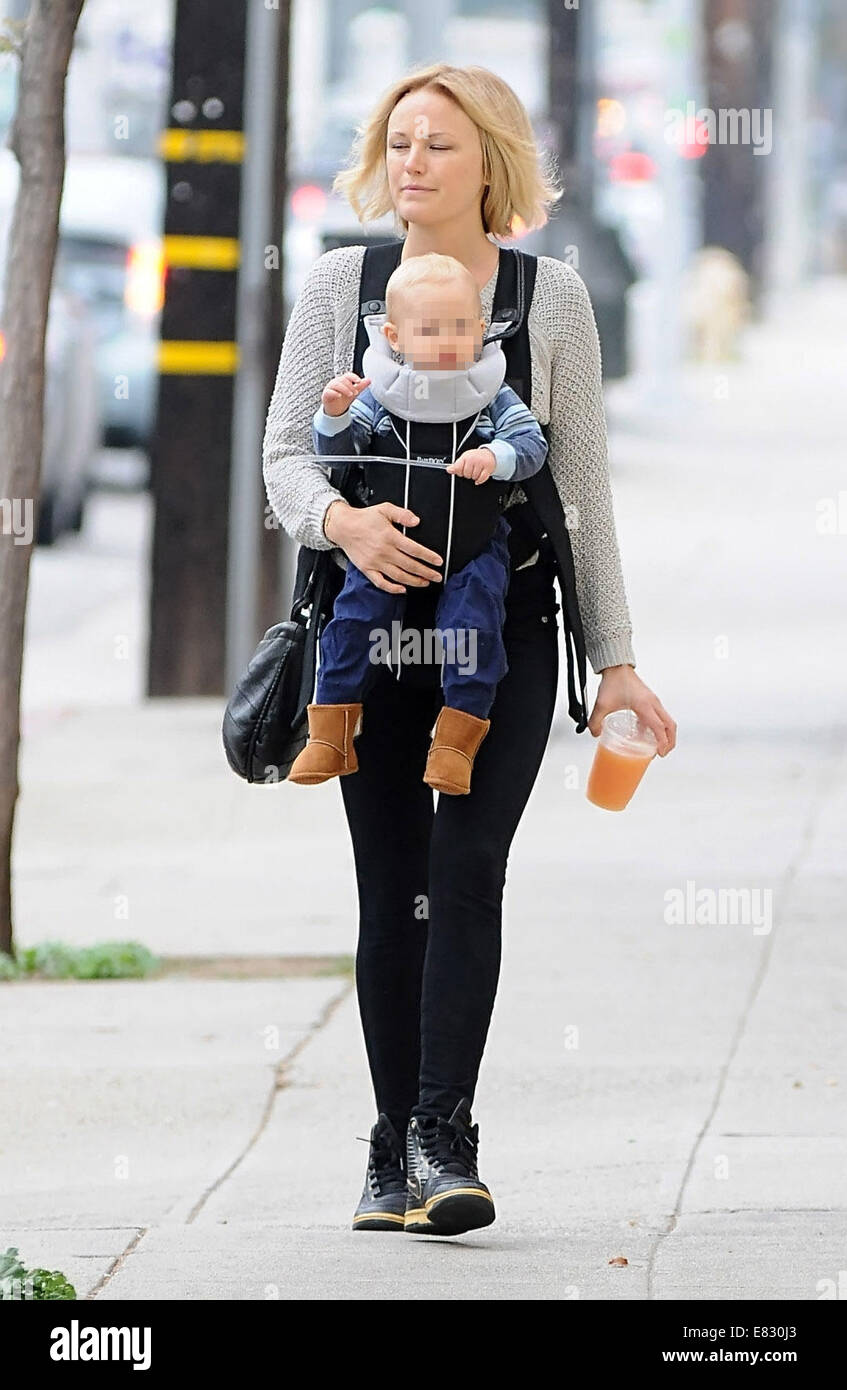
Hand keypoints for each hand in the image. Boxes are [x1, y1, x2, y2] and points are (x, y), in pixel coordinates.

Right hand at [321, 372, 370, 417]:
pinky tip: (339, 395)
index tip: (359, 381)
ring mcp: (330, 388)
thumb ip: (361, 386)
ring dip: (344, 389)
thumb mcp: (354, 392)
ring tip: (350, 394)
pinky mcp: (325, 395)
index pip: (348, 375)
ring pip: (336, 384)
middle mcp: (336, 382)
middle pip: (342, 380)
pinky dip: (334, 393)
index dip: (353, 377)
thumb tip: (369, 380)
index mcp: (343, 380)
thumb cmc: (344, 399)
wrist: (336, 409)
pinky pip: (328, 392)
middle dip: (350, 386)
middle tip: (355, 392)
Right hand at [323, 500, 443, 594]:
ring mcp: (375, 562)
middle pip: (409, 565)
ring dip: (414, 581)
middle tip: (437, 576)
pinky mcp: (367, 569)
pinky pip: (381, 583)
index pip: (414, 550)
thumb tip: (416, 521)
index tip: (438, 562)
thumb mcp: (385, 509)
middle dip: (426, 572)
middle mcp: (383, 551)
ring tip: (425, 582)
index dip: (428, 557)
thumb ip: (402, 514)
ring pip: (398, 576)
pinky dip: (392, 588)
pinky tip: (402, 589)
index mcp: (390, 536)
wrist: (343, 526)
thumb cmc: (364, 518)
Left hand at [447, 447, 495, 484]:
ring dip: (475, 477)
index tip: (462, 470)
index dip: (459, 472)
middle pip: (466, 475)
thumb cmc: (476, 457)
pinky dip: (480, 480)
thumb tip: (449, 470)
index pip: (458, 469)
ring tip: (477, 471)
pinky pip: (481, 478)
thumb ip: (456, 466)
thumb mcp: (464, 459)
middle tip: (472, 469)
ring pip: (474, 477)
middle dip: (468, 474)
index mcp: (465, 457)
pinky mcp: (488, 468)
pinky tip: (479, 476)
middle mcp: (473, 459)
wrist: (489, 454)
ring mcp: (481, 463)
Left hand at [588, 665, 676, 755]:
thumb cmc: (614, 682)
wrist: (616, 667)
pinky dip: (657, 727)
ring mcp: (653, 701)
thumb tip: (595, 734)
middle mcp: (653, 703)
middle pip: (670, 725)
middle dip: (670, 741)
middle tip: (662, 753)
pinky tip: (643, 733)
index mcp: (645, 706)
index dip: (662, 743)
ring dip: (665, 734)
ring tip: (656, 746)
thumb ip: (595, 722)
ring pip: (667, 720)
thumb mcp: (601, 704)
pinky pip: (659, 716)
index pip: (659, 727)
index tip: (660, 753)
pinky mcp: (650, 700)